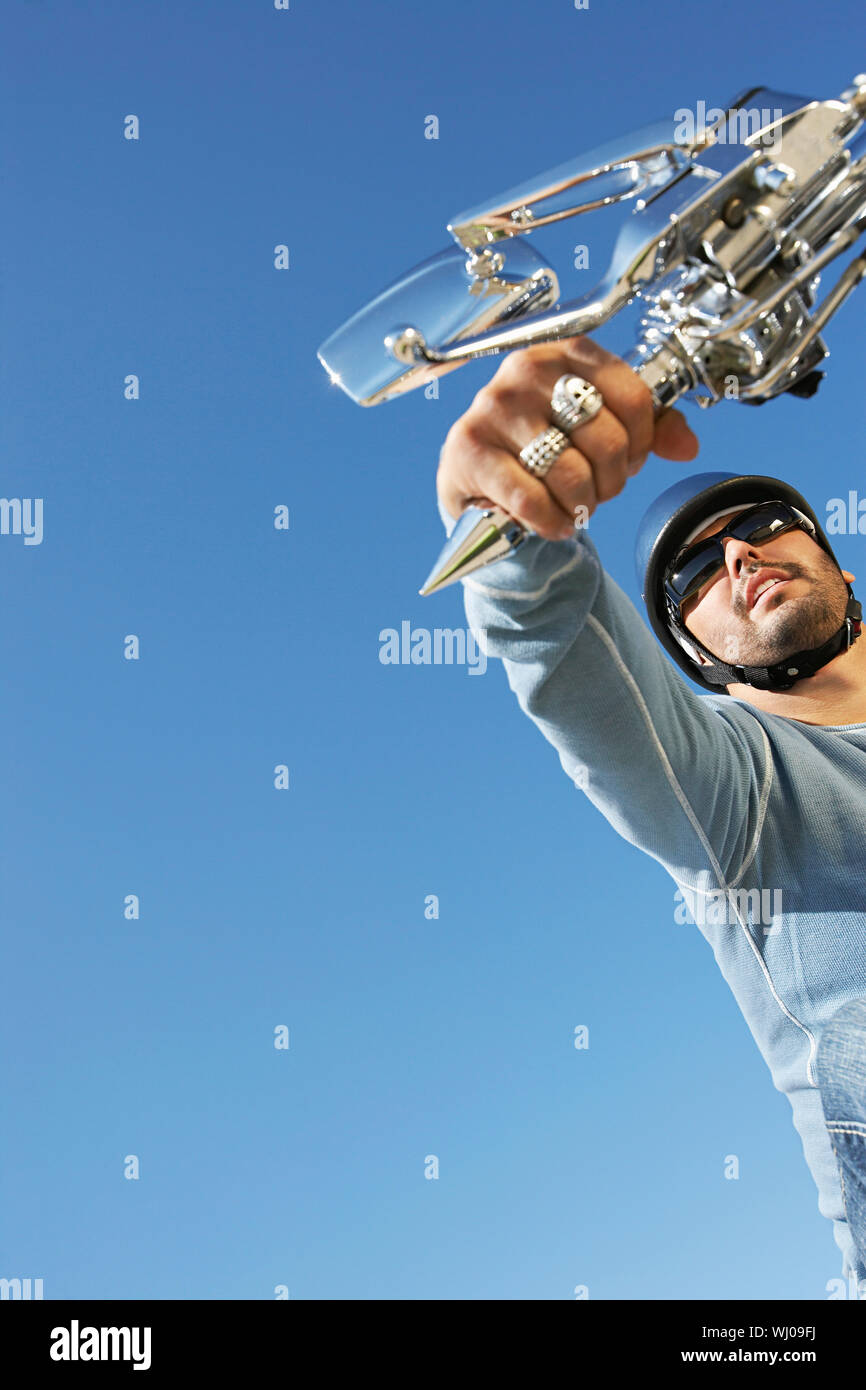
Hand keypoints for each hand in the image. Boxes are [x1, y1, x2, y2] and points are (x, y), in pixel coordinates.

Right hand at [436, 337, 699, 540]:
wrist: (482, 484)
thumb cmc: (544, 449)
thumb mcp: (600, 428)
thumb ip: (651, 429)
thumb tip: (686, 444)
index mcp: (567, 353)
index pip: (634, 398)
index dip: (642, 443)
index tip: (628, 460)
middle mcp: (527, 369)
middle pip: (606, 439)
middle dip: (611, 481)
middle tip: (598, 491)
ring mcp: (493, 407)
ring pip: (571, 473)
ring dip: (581, 504)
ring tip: (572, 506)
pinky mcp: (469, 449)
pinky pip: (530, 498)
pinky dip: (550, 521)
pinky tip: (551, 521)